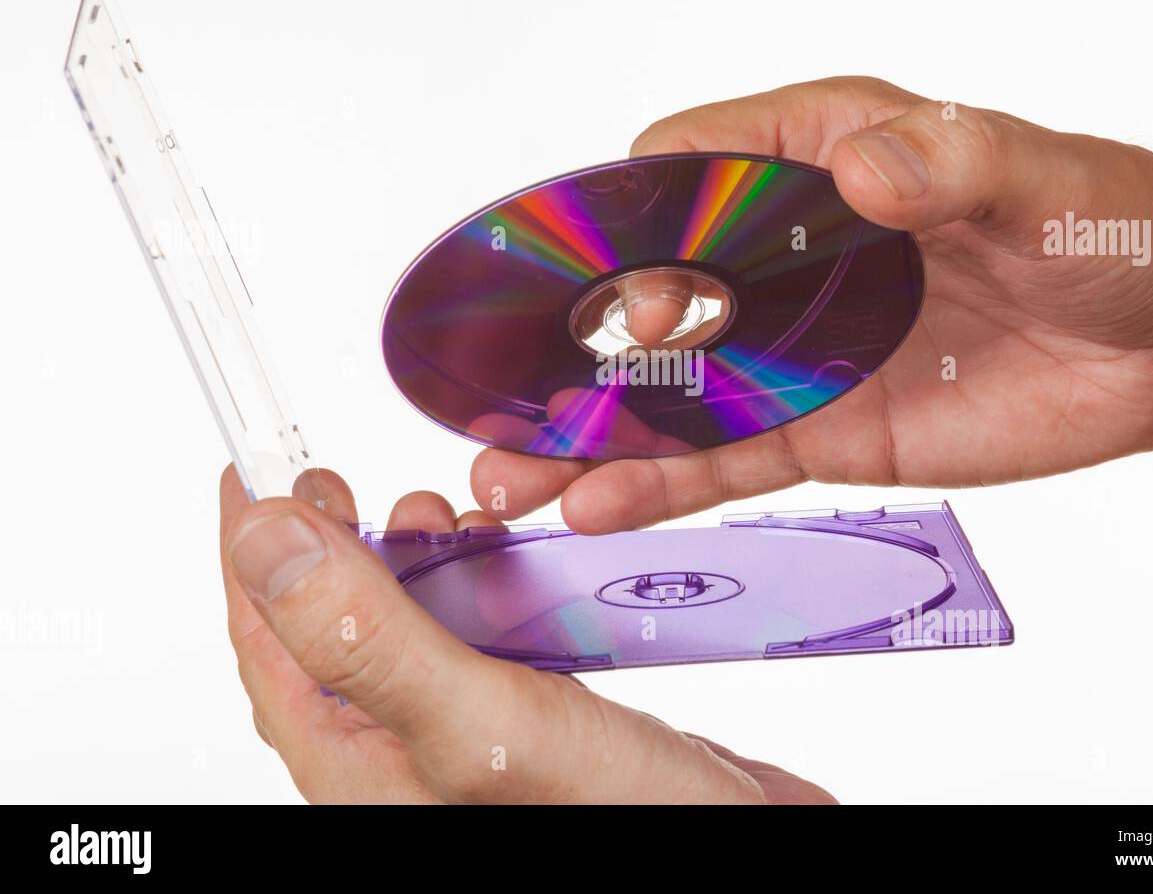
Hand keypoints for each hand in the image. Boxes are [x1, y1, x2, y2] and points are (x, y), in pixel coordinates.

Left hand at [218, 465, 834, 803]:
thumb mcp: (471, 718)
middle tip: (344, 482)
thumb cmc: (611, 819)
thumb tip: (263, 542)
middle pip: (331, 628)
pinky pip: (479, 636)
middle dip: (334, 544)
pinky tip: (511, 559)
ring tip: (441, 516)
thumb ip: (366, 637)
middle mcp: (399, 750)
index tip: (252, 470)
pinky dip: (484, 584)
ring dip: (413, 558)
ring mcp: (466, 733)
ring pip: (410, 625)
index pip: (266, 639)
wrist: (737, 844)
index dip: (251, 550)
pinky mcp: (531, 715)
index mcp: (354, 760)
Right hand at [471, 76, 1152, 533]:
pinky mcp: (823, 428)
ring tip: (514, 478)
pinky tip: (599, 506)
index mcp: (818, 160)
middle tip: (502, 403)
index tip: (587, 274)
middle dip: (573, 348)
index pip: (687, 169)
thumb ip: (950, 164)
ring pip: (672, 394)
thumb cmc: (1107, 224)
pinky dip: (662, 485)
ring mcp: (797, 351)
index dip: (627, 218)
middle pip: (653, 295)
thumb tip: (866, 170)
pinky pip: (727, 459)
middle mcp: (786, 257)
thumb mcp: (1035, 177)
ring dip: (593, 436)